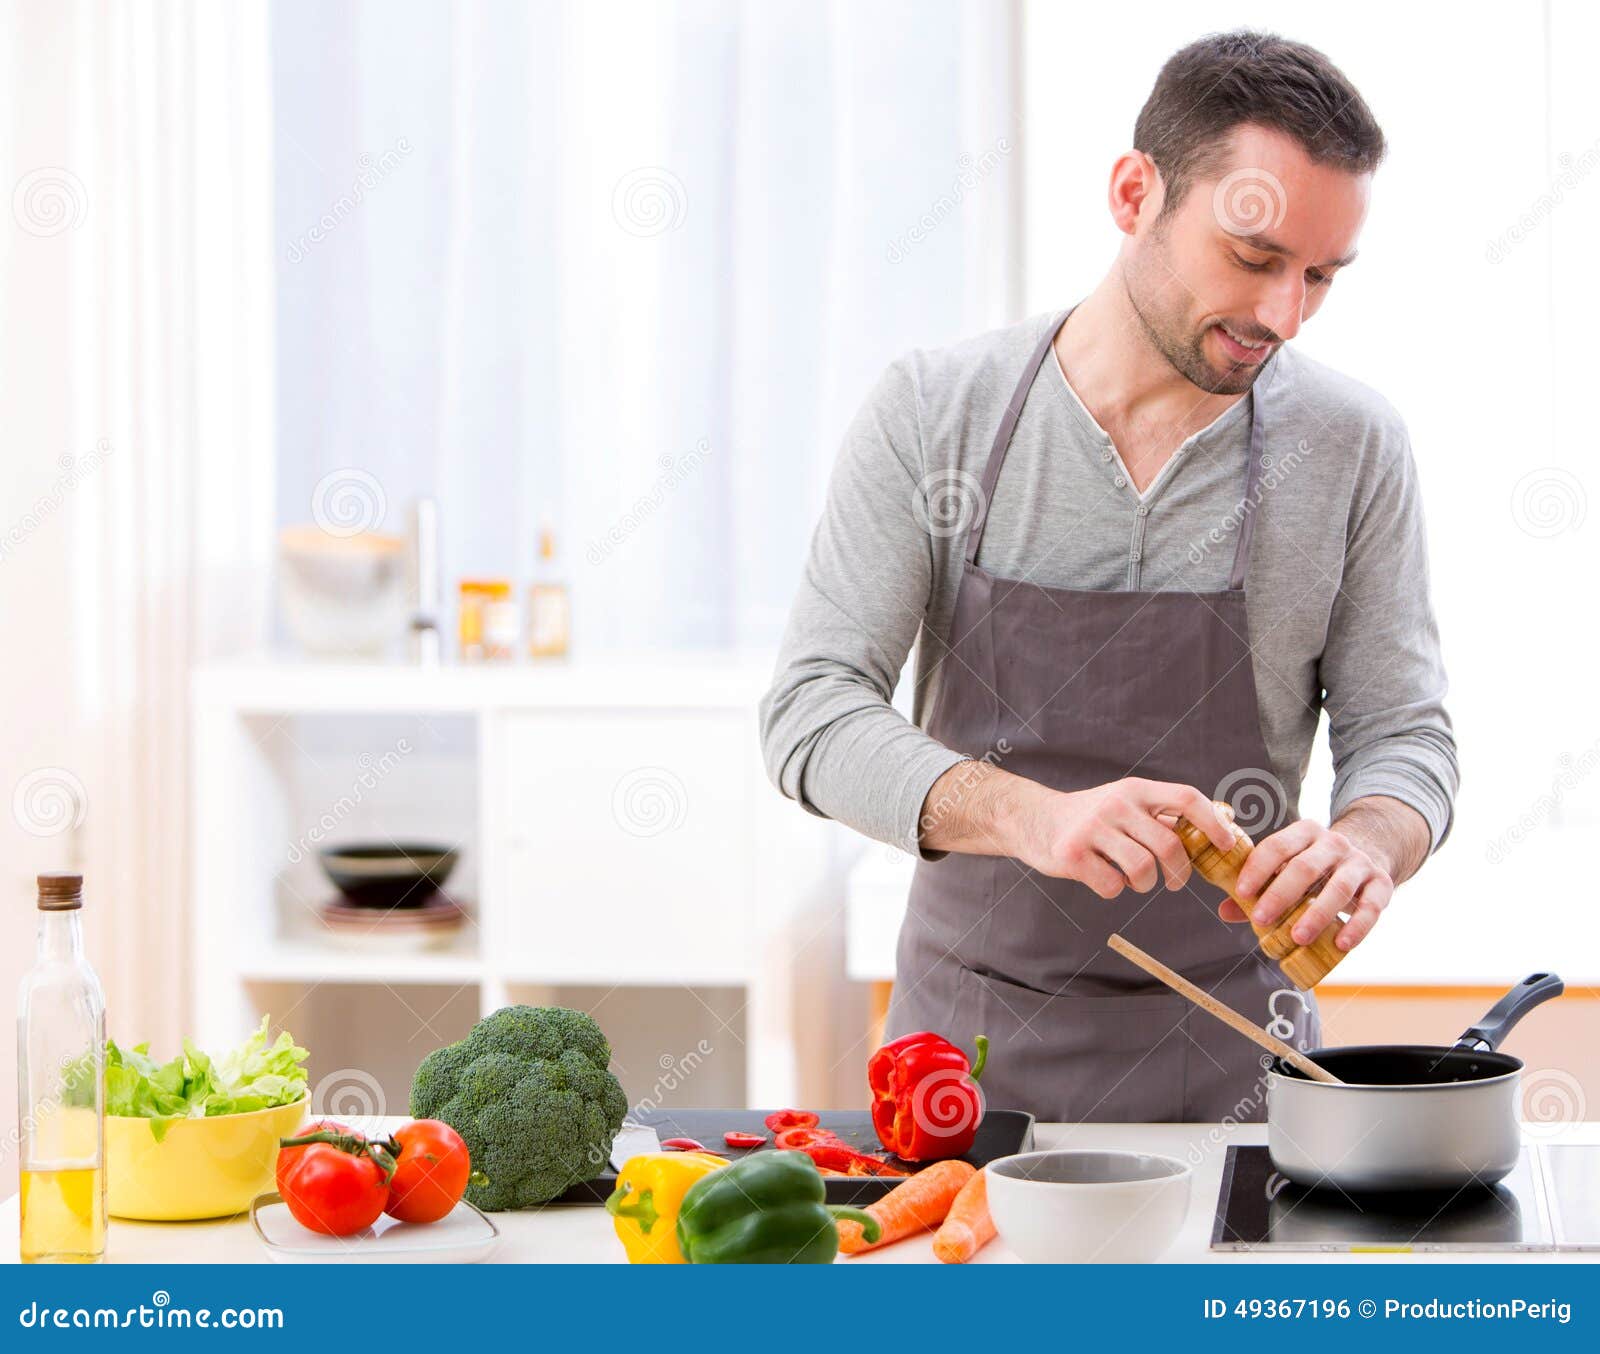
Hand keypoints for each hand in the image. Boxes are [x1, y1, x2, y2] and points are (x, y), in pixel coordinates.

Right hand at [1014, 777, 1235, 899]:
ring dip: (1146, 885)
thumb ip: (1161, 813)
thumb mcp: (1126, 803)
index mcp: (1135, 790)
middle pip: (1169, 844)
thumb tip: (1218, 826)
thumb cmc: (1092, 818)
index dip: (1213, 823)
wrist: (1034, 819)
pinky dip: (1115, 890)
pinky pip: (1111, 885)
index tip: (1227, 845)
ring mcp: (1092, 829)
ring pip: (1142, 869)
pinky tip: (1106, 879)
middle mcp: (1116, 804)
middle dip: (1180, 873)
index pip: (1186, 798)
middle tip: (1176, 883)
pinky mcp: (1072, 854)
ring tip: (1136, 882)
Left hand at [1222, 818, 1393, 950]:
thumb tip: (1226, 910)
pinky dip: (1357, 927)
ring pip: (1338, 887)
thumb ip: (1260, 886)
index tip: (1241, 892)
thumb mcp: (1290, 866)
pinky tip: (1341, 944)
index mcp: (1305, 832)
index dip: (1258, 868)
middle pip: (1305, 867)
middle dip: (1280, 894)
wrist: (1370, 852)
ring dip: (1316, 915)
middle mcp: (1334, 843)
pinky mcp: (1382, 883)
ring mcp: (1360, 862)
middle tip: (1261, 919)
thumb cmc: (1317, 866)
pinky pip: (1371, 907)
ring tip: (1297, 938)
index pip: (1277, 846)